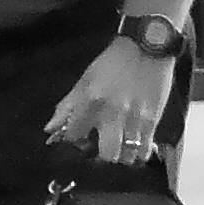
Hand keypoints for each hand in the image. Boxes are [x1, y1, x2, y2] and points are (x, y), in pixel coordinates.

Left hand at [44, 34, 180, 170]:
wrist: (147, 46)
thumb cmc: (113, 62)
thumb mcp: (85, 80)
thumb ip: (67, 106)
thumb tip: (50, 129)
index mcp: (90, 102)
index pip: (74, 136)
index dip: (74, 144)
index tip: (77, 143)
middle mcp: (111, 114)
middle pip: (105, 155)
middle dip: (100, 158)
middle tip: (99, 151)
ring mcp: (134, 119)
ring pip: (126, 156)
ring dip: (120, 157)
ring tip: (118, 150)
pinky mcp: (153, 121)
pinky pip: (144, 149)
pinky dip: (138, 154)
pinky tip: (134, 149)